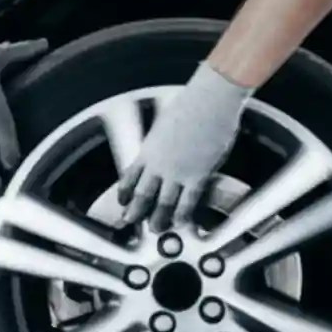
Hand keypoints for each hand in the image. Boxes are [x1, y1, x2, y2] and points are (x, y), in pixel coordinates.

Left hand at [118, 63, 252, 230]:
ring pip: (163, 203)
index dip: (125, 191)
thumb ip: (161, 140)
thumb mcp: (164, 123)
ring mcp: (177, 172)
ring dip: (158, 218)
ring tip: (157, 229)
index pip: (130, 176)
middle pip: (142, 194)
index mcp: (149, 149)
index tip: (122, 201)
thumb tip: (162, 145)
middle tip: (130, 222)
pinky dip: (184, 215)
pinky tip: (182, 223)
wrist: (208, 102)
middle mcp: (159, 164)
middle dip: (135, 211)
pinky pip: (189, 202)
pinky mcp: (198, 176)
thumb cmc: (191, 104)